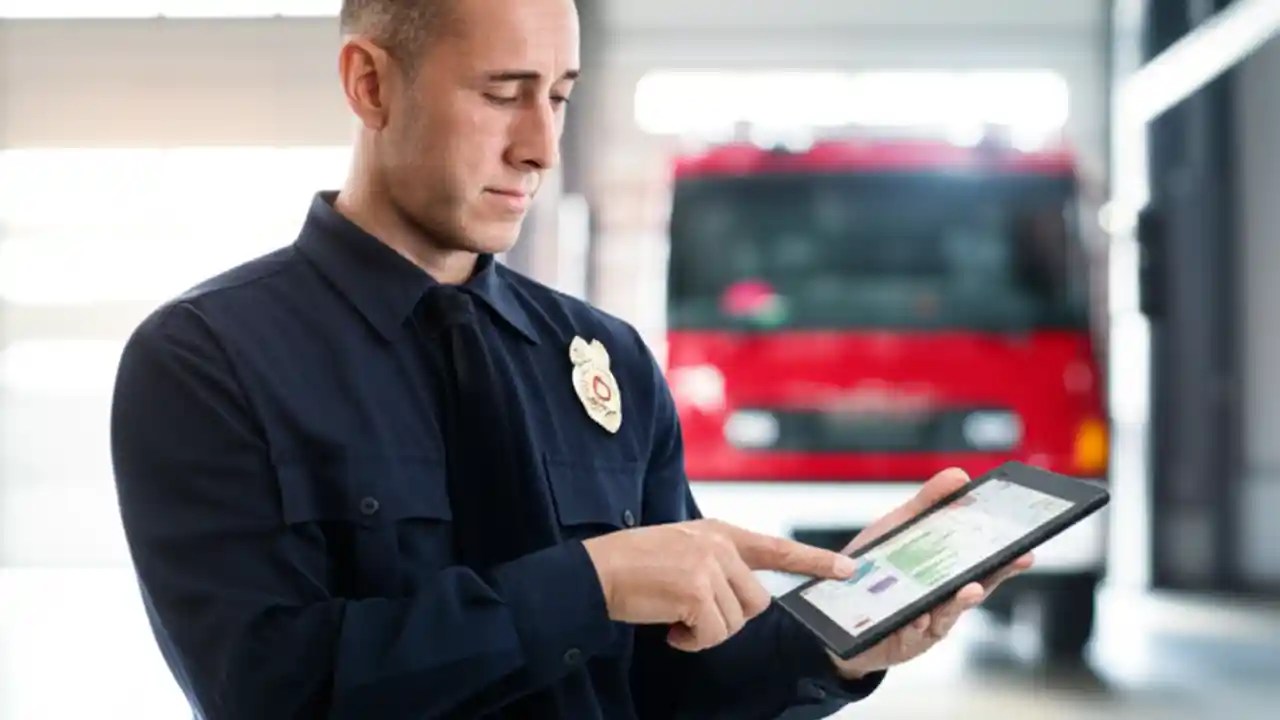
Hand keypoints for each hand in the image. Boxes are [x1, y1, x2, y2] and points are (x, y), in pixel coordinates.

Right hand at [583, 519, 855, 652]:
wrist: (598, 570)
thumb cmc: (635, 565)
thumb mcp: (683, 550)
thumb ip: (717, 564)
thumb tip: (743, 599)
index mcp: (719, 533)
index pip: (777, 548)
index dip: (815, 561)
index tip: (849, 569)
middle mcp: (719, 545)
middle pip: (757, 601)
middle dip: (730, 618)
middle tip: (694, 616)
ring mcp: (709, 565)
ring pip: (735, 621)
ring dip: (706, 631)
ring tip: (676, 618)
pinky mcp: (696, 590)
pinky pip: (713, 633)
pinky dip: (692, 641)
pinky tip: (670, 630)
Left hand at [828, 467, 1034, 678]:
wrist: (837, 606)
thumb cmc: (875, 567)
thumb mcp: (899, 527)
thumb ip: (927, 503)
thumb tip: (959, 476)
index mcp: (947, 572)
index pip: (984, 565)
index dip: (1007, 559)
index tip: (1026, 549)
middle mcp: (944, 599)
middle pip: (977, 589)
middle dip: (996, 576)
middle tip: (1014, 562)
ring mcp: (928, 622)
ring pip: (948, 614)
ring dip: (959, 602)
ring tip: (970, 590)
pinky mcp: (905, 640)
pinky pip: (914, 633)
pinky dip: (918, 623)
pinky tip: (917, 617)